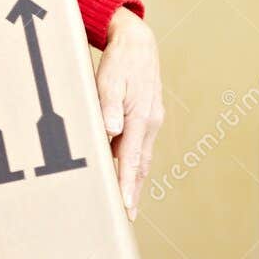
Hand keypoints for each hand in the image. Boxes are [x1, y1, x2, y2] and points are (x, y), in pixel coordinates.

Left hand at [96, 6, 163, 219]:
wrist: (137, 43)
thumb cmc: (119, 62)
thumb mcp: (108, 81)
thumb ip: (108, 107)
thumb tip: (111, 132)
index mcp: (140, 117)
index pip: (131, 158)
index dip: (126, 183)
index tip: (123, 204)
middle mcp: (150, 123)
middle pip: (140, 164)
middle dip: (133, 190)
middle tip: (126, 215)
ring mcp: (151, 121)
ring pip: (142, 157)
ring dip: (134, 180)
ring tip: (126, 203)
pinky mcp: (146, 117)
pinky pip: (140, 146)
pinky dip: (133, 163)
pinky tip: (126, 174)